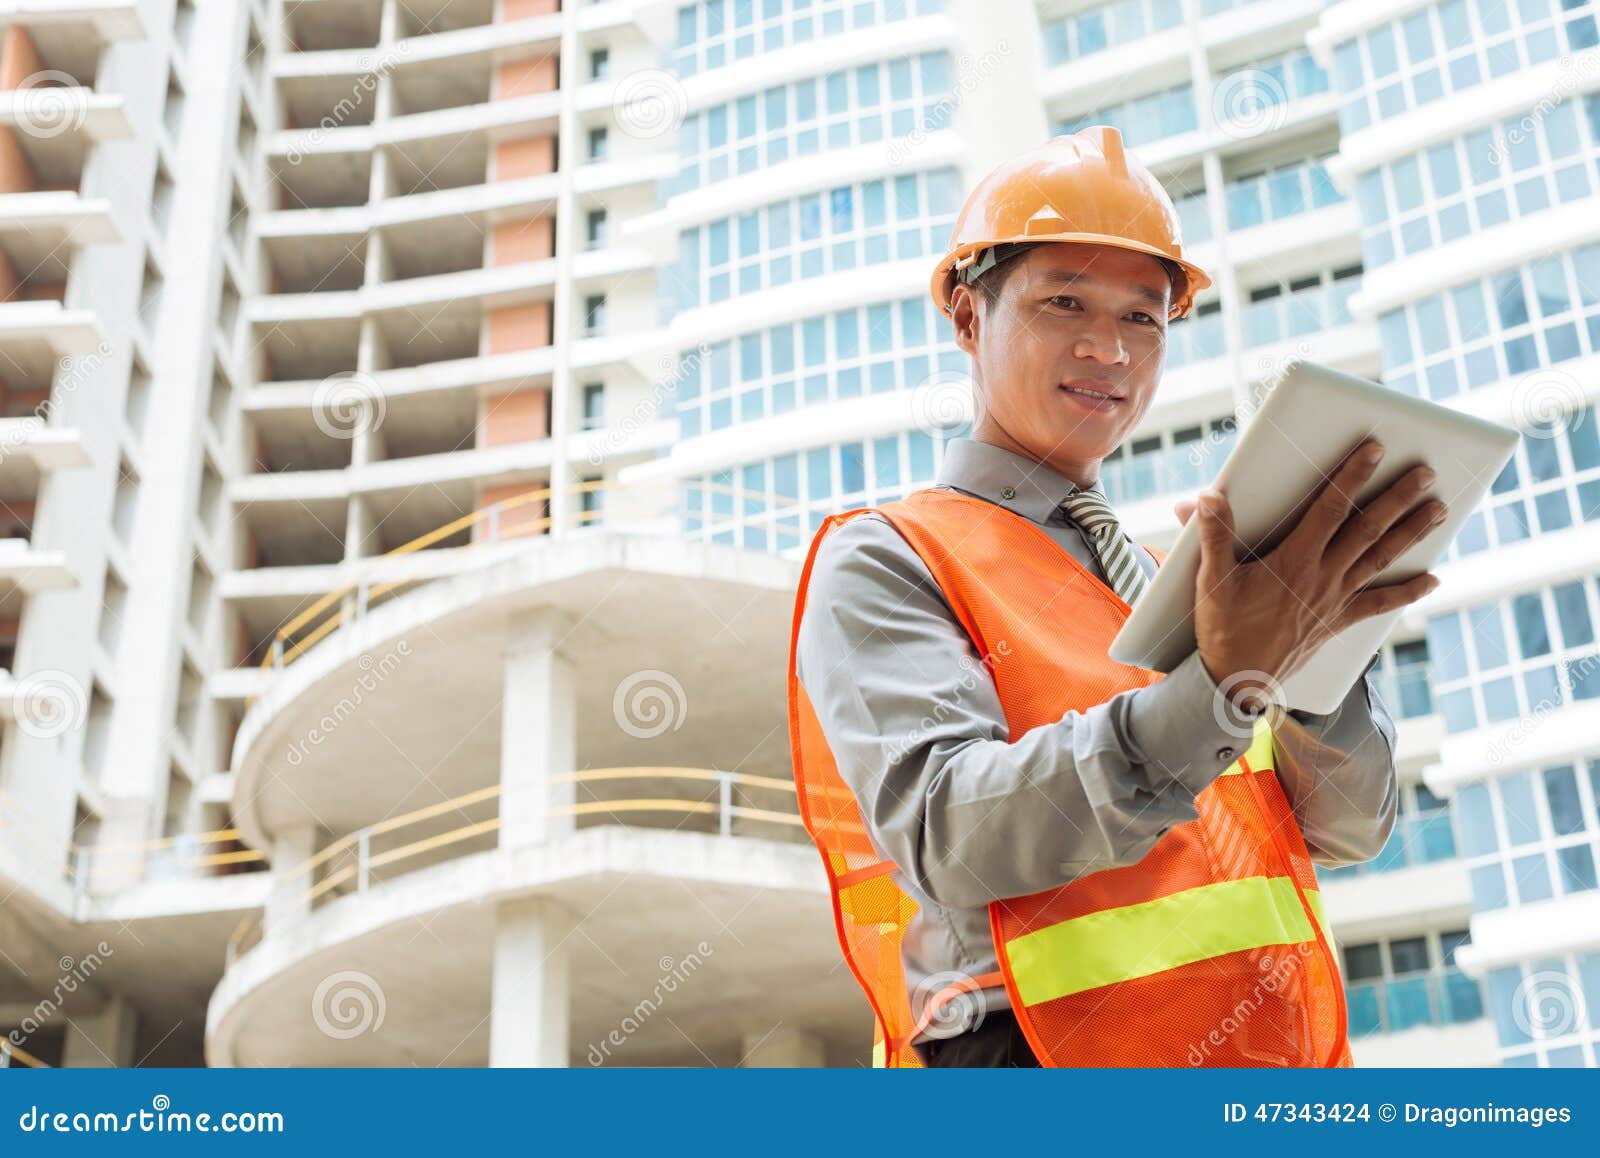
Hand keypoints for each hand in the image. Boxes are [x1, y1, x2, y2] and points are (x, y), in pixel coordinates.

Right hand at [1179, 437, 1444, 710]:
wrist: (1237, 678)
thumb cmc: (1223, 628)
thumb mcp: (1212, 579)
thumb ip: (1213, 535)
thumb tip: (1207, 497)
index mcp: (1294, 560)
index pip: (1330, 508)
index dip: (1352, 477)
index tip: (1373, 452)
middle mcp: (1323, 576)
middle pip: (1368, 528)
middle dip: (1398, 497)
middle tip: (1425, 473)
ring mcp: (1335, 599)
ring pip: (1381, 558)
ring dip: (1411, 531)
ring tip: (1438, 509)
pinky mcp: (1338, 620)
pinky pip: (1379, 603)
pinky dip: (1408, 591)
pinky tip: (1432, 580)